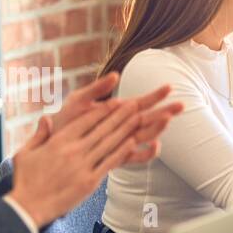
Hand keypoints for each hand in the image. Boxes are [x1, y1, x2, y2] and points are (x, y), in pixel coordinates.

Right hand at [9, 87, 182, 227]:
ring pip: (109, 143)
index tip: (115, 102)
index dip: (102, 111)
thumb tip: (46, 118)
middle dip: (120, 115)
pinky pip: (109, 163)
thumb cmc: (25, 180)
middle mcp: (73, 151)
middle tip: (135, 104)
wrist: (27, 207)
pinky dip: (122, 152)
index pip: (85, 121)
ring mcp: (83, 166)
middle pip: (101, 129)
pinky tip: (133, 142)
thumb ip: (39, 134)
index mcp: (59, 141)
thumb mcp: (25, 152)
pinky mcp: (89, 182)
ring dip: (126, 129)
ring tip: (139, 118)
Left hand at [47, 73, 179, 163]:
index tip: (170, 87)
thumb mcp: (78, 100)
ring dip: (158, 128)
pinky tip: (155, 145)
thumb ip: (96, 89)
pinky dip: (146, 153)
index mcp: (115, 111)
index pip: (140, 102)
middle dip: (166, 112)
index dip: (155, 95)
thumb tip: (116, 75)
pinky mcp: (115, 157)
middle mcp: (121, 127)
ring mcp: (119, 143)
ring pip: (145, 136)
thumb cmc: (64, 121)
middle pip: (149, 119)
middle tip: (182, 105)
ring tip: (167, 120)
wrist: (50, 144)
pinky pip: (135, 158)